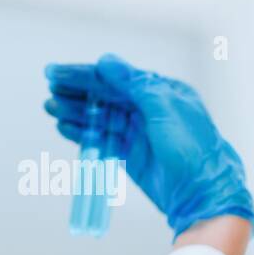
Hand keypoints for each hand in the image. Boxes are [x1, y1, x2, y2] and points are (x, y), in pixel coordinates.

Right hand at [44, 54, 253, 237]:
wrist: (203, 193)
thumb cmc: (192, 147)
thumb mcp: (165, 108)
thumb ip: (135, 84)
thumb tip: (107, 61)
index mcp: (160, 91)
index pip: (115, 77)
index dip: (84, 74)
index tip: (56, 73)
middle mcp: (148, 108)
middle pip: (105, 95)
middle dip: (76, 92)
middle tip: (49, 91)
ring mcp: (139, 132)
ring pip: (101, 117)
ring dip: (76, 112)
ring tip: (51, 108)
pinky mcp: (132, 154)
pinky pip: (103, 139)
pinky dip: (84, 134)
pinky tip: (65, 128)